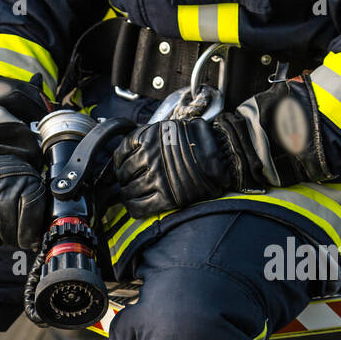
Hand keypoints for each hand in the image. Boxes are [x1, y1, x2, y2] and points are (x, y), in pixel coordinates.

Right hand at [0, 154, 48, 250]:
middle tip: (10, 240)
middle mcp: (3, 183)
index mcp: (26, 182)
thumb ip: (35, 214)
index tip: (27, 242)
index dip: (27, 235)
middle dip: (9, 239)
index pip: (28, 216)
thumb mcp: (32, 188)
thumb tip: (34, 244)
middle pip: (6, 225)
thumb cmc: (14, 180)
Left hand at [113, 117, 242, 217]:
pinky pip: (139, 207)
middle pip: (123, 175)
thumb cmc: (196, 141)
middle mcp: (150, 157)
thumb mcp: (167, 130)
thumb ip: (147, 139)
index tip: (121, 168)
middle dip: (124, 180)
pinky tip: (136, 207)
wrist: (221, 154)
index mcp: (148, 137)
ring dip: (127, 195)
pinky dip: (134, 208)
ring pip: (129, 191)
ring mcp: (157, 177)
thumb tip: (128, 155)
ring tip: (132, 195)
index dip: (119, 164)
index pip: (120, 154)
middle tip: (128, 183)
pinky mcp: (166, 196)